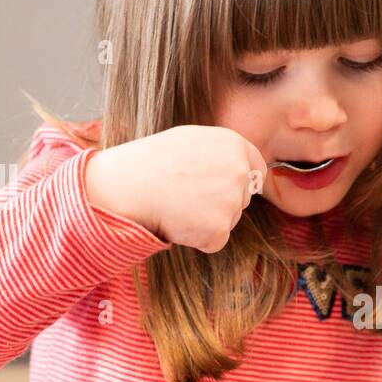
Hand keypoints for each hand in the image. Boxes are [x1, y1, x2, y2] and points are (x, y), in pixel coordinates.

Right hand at [83, 124, 266, 252]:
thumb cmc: (151, 161)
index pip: (257, 169)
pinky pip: (215, 241)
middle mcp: (239, 171)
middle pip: (243, 198)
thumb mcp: (191, 140)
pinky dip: (198, 239)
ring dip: (207, 220)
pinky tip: (177, 222)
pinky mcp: (219, 229)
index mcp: (234, 144)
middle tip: (187, 195)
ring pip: (229, 220)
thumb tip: (241, 167)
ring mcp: (230, 201)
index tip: (223, 187)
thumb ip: (221, 152)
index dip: (241, 181)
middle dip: (221, 202)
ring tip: (178, 205)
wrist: (124, 185)